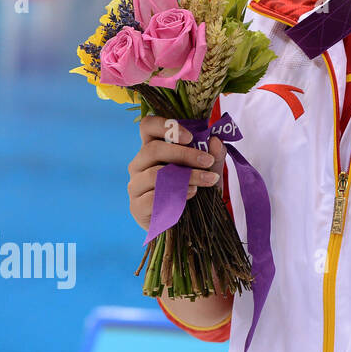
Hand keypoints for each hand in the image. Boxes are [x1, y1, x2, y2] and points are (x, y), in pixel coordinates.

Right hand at [127, 116, 224, 230]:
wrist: (190, 225)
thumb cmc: (195, 190)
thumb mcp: (210, 170)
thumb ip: (214, 155)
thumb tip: (215, 140)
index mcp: (152, 148)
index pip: (147, 126)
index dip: (165, 126)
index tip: (190, 136)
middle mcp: (139, 164)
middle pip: (153, 149)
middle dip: (185, 154)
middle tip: (207, 161)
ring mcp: (135, 185)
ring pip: (155, 174)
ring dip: (187, 176)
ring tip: (207, 181)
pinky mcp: (136, 207)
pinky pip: (153, 198)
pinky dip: (176, 195)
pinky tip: (192, 194)